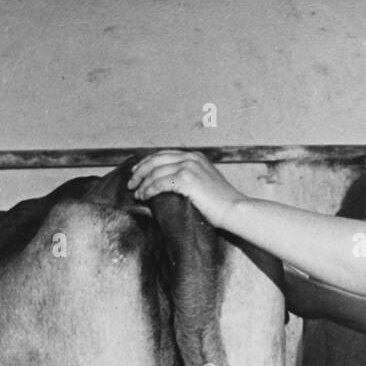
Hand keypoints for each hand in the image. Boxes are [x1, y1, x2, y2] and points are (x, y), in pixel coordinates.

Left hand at [128, 150, 243, 228]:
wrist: (234, 210)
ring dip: (142, 183)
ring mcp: (188, 167)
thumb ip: (190, 178)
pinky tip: (144, 196)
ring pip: (155, 171)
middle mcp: (191, 158)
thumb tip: (171, 185)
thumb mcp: (206, 184)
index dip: (147, 163)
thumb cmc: (222, 204)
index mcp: (195, 157)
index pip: (164, 155)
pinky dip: (148, 190)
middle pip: (156, 159)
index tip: (137, 173)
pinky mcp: (186, 179)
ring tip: (136, 193)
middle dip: (140, 171)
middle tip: (130, 183)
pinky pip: (159, 183)